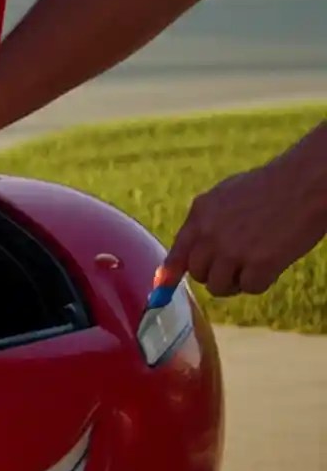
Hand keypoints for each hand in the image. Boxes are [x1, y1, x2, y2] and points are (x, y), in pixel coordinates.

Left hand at [162, 158, 326, 296]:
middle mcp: (209, 235)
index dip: (171, 274)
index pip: (176, 254)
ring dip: (235, 282)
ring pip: (218, 287)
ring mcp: (233, 251)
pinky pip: (249, 288)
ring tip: (254, 263)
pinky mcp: (259, 265)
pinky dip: (262, 281)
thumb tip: (182, 258)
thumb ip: (202, 224)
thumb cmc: (270, 187)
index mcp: (199, 216)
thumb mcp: (224, 197)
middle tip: (238, 263)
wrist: (307, 182)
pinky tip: (273, 262)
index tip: (162, 288)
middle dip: (215, 273)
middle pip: (197, 274)